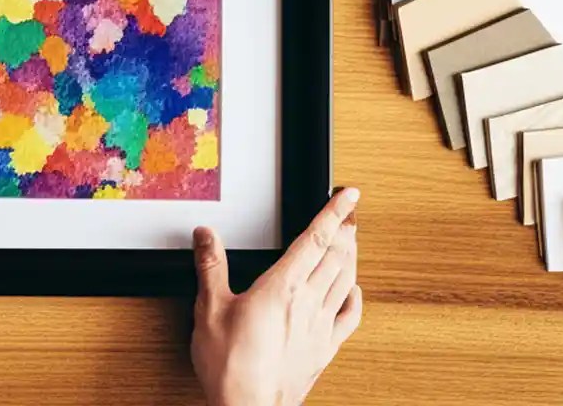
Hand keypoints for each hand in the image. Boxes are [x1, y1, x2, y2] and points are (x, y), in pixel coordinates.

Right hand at [190, 188, 361, 405]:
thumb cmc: (230, 366)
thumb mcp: (209, 309)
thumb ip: (211, 268)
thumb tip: (206, 236)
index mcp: (282, 287)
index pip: (315, 239)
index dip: (334, 213)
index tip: (347, 195)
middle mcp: (308, 303)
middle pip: (337, 256)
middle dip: (345, 230)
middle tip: (350, 212)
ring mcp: (320, 327)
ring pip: (346, 281)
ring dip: (352, 257)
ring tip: (352, 241)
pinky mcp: (323, 349)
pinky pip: (348, 318)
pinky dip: (355, 298)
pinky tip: (354, 292)